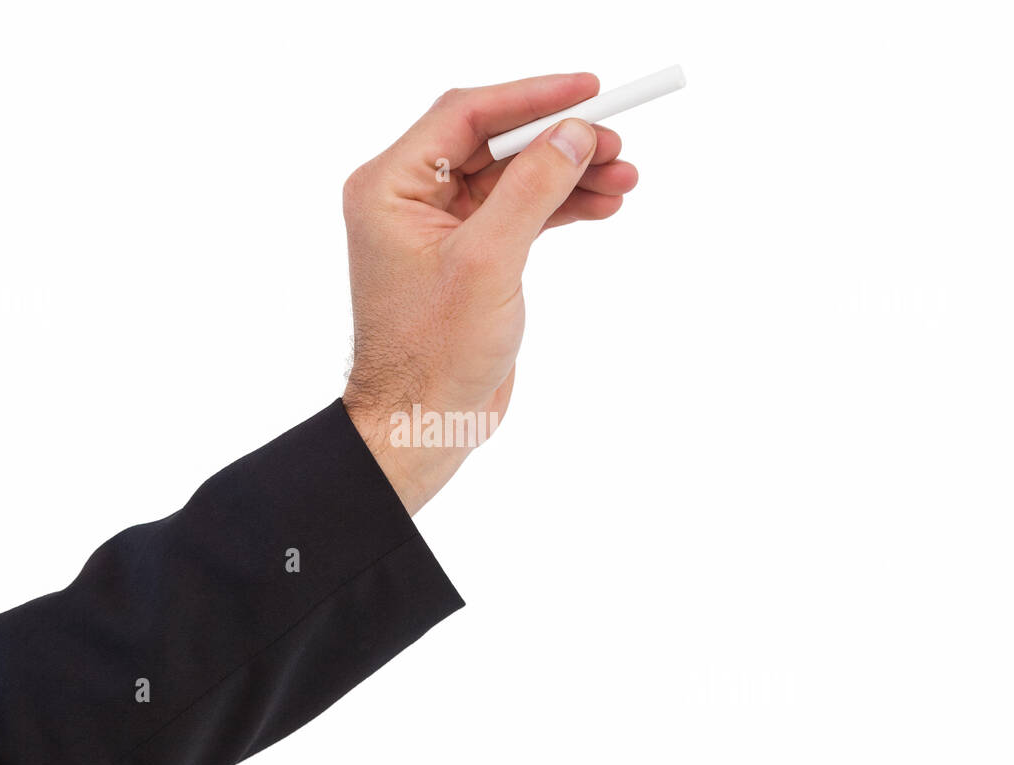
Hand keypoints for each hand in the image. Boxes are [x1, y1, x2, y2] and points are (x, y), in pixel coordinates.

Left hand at [341, 73, 637, 514]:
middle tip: (615, 143)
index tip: (588, 90)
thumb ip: (532, 191)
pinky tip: (602, 204)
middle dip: (559, 140)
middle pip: (495, 143)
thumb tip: (573, 133)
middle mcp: (409, 199)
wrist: (423, 424)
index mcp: (390, 188)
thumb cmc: (433, 356)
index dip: (531, 98)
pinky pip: (519, 214)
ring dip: (568, 175)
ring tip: (624, 177)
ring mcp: (441, 229)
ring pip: (514, 179)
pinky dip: (560, 208)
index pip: (466, 116)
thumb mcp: (487, 264)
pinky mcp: (470, 259)